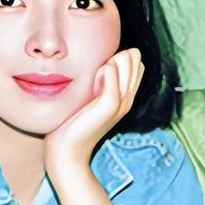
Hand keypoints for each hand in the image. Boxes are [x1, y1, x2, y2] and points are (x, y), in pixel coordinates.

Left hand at [44, 48, 143, 204]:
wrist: (67, 149)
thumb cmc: (75, 118)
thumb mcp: (91, 94)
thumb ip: (101, 78)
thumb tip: (106, 58)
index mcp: (125, 94)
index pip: (137, 63)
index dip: (123, 55)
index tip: (104, 61)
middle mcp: (127, 98)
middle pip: (136, 62)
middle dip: (120, 56)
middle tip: (99, 68)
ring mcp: (120, 105)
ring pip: (129, 70)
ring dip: (114, 62)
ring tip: (98, 72)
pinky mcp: (108, 111)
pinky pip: (115, 88)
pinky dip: (109, 75)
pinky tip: (100, 71)